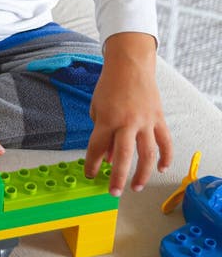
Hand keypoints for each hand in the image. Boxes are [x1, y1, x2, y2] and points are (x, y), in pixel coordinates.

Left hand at [84, 33, 172, 195]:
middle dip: (117, 177)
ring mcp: (145, 121)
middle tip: (113, 192)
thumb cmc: (109, 85)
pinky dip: (165, 157)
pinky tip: (161, 168)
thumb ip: (102, 133)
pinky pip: (165, 142)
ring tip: (136, 187)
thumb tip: (109, 157)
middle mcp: (127, 122)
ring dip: (142, 174)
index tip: (91, 175)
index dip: (92, 164)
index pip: (97, 148)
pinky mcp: (158, 118)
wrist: (130, 64)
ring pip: (147, 154)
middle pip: (122, 156)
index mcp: (107, 119)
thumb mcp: (97, 108)